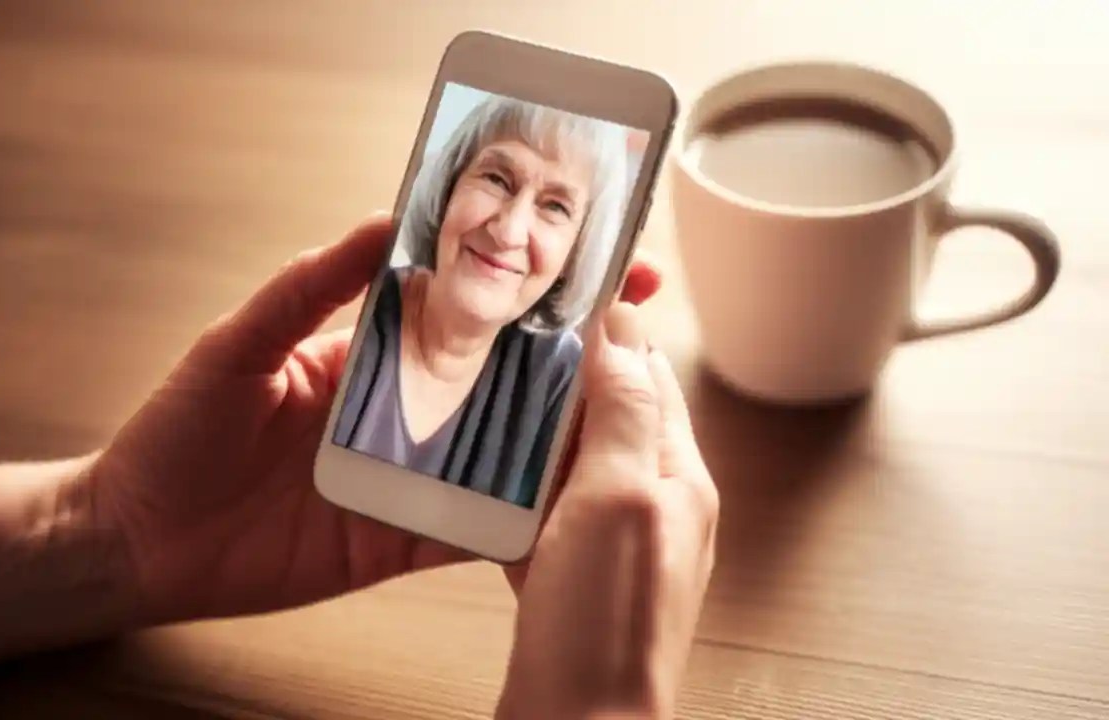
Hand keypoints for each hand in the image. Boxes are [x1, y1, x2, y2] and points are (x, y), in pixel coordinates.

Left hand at [88, 215, 661, 623]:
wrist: (138, 539)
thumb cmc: (176, 432)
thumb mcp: (240, 344)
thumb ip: (309, 289)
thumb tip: (382, 223)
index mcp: (368, 353)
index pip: (459, 308)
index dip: (519, 281)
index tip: (584, 254)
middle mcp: (399, 411)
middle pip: (497, 378)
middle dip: (565, 353)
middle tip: (636, 328)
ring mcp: (405, 476)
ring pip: (499, 452)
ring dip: (557, 435)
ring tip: (625, 412)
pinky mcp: (398, 538)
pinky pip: (470, 527)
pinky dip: (517, 520)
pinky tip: (565, 505)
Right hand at [496, 303, 719, 718]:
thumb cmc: (605, 628)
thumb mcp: (619, 498)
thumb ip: (624, 412)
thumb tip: (625, 327)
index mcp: (676, 475)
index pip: (647, 374)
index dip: (607, 329)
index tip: (555, 294)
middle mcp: (651, 503)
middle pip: (607, 413)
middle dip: (562, 376)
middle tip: (505, 344)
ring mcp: (611, 541)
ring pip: (571, 459)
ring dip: (533, 429)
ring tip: (484, 400)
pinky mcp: (572, 575)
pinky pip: (545, 509)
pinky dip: (515, 485)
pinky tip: (480, 480)